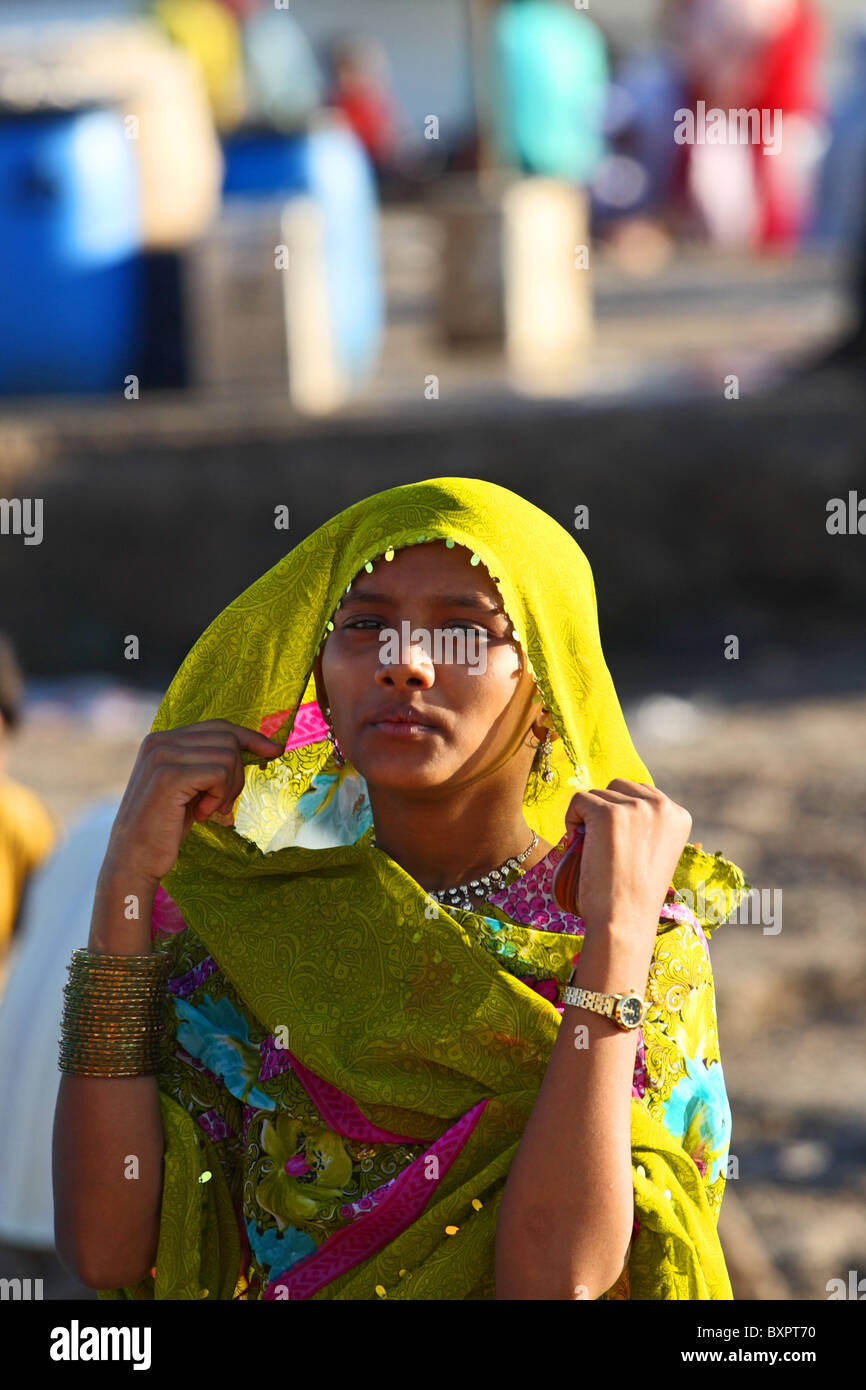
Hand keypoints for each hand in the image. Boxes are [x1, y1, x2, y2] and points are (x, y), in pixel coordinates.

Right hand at [102, 719, 284, 884]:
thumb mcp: (190, 787)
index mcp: (163, 739)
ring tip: (209, 810)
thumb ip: (208, 763)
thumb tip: (256, 746)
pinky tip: (202, 814)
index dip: (250, 737)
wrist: (134, 859)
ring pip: (227, 756)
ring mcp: (162, 756)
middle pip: (227, 738)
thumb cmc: (164, 827)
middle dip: (238, 773)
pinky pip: (219, 773)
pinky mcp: (169, 776)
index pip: (218, 726)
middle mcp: (160, 741)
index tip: (274, 750)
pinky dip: (219, 797)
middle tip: (224, 804)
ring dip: (228, 789)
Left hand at [561, 779, 691, 942]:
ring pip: (597, 794)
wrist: (625, 920)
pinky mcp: (608, 813)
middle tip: (604, 846)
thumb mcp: (655, 849)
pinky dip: (571, 820)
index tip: (620, 845)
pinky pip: (578, 800)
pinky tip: (578, 844)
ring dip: (589, 818)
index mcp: (679, 815)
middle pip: (618, 787)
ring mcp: (635, 807)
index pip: (640, 793)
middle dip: (605, 810)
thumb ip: (646, 822)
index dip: (622, 816)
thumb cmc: (635, 893)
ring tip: (595, 850)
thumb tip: (619, 797)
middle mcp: (662, 806)